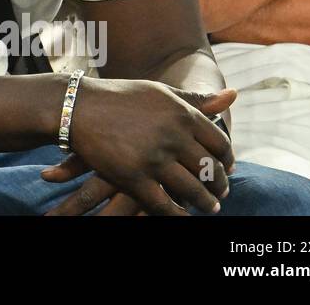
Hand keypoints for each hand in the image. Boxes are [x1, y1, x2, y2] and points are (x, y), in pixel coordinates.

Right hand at [40, 81, 235, 214]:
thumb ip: (196, 98)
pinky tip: (183, 216)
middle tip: (221, 192)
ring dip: (205, 203)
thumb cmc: (121, 98)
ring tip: (209, 207)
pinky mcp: (133, 177)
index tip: (227, 168)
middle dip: (219, 185)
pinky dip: (177, 215)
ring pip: (192, 190)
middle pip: (209, 169)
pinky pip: (164, 205)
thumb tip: (232, 95)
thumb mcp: (161, 92)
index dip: (228, 160)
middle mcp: (172, 135)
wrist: (77, 107)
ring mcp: (152, 158)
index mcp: (182, 113)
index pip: (220, 143)